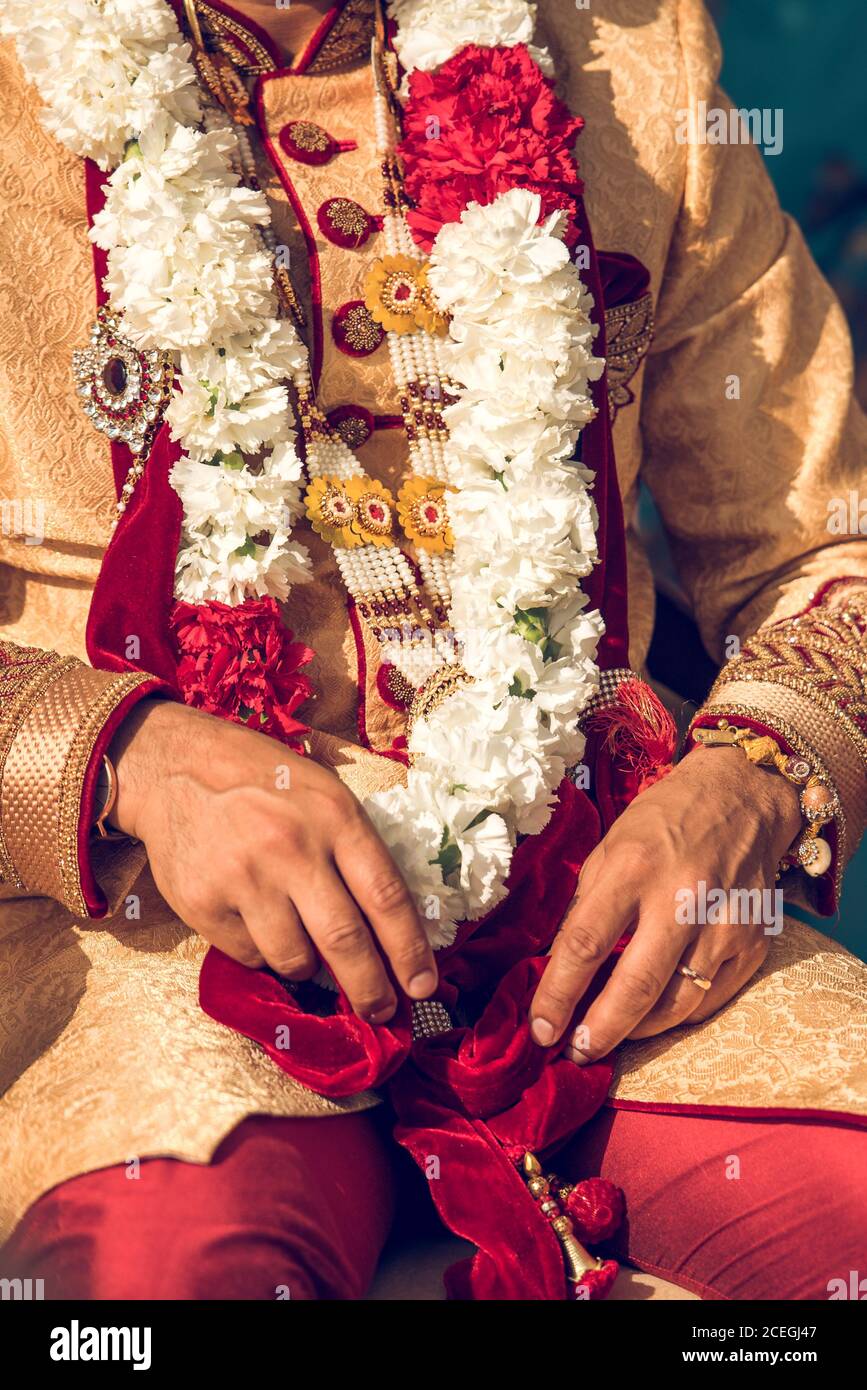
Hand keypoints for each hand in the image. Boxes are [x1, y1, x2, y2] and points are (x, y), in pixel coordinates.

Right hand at [108, 698, 436, 1020]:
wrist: (179, 767)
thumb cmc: (268, 783)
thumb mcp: (326, 796)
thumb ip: (357, 855)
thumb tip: (390, 935)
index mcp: (335, 818)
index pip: (386, 897)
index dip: (409, 950)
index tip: (424, 986)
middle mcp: (292, 848)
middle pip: (344, 941)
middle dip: (370, 990)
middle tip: (381, 1012)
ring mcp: (244, 878)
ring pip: (295, 960)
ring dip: (310, 969)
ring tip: (306, 947)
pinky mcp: (203, 902)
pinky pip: (249, 956)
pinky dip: (263, 954)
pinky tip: (259, 923)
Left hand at [529, 746, 802, 1060]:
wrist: (743, 796)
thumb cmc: (664, 819)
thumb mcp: (611, 845)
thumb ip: (588, 903)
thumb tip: (562, 966)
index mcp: (633, 867)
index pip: (585, 943)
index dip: (558, 993)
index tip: (540, 1029)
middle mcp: (682, 898)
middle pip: (635, 986)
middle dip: (600, 1031)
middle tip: (577, 1053)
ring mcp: (724, 924)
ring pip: (676, 1004)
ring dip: (637, 1032)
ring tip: (609, 1039)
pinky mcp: (753, 942)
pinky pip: (710, 999)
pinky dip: (677, 1016)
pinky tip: (654, 1017)